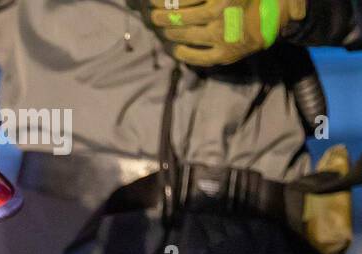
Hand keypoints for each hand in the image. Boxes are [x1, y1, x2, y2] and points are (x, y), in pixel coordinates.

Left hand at [145, 0, 305, 65]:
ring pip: (184, 36)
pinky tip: (177, 49)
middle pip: (179, 17)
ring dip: (170, 32)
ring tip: (164, 29)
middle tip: (154, 15)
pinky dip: (183, 53)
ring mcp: (221, 36)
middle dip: (162, 15)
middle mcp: (219, 14)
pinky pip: (196, 57)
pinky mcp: (224, 55)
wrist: (281, 13)